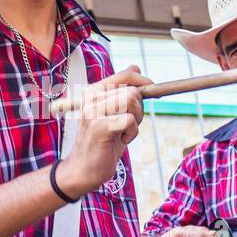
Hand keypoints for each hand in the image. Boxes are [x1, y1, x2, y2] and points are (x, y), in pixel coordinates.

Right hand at [58, 66, 149, 196]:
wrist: (84, 170)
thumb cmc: (102, 142)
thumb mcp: (114, 114)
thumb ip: (122, 92)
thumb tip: (136, 67)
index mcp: (94, 91)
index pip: (126, 75)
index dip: (144, 82)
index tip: (152, 92)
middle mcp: (91, 97)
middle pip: (133, 91)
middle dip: (139, 109)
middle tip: (127, 125)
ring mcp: (93, 110)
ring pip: (132, 102)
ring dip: (135, 121)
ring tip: (122, 132)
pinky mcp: (99, 125)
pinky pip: (130, 120)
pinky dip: (131, 134)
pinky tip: (119, 141)